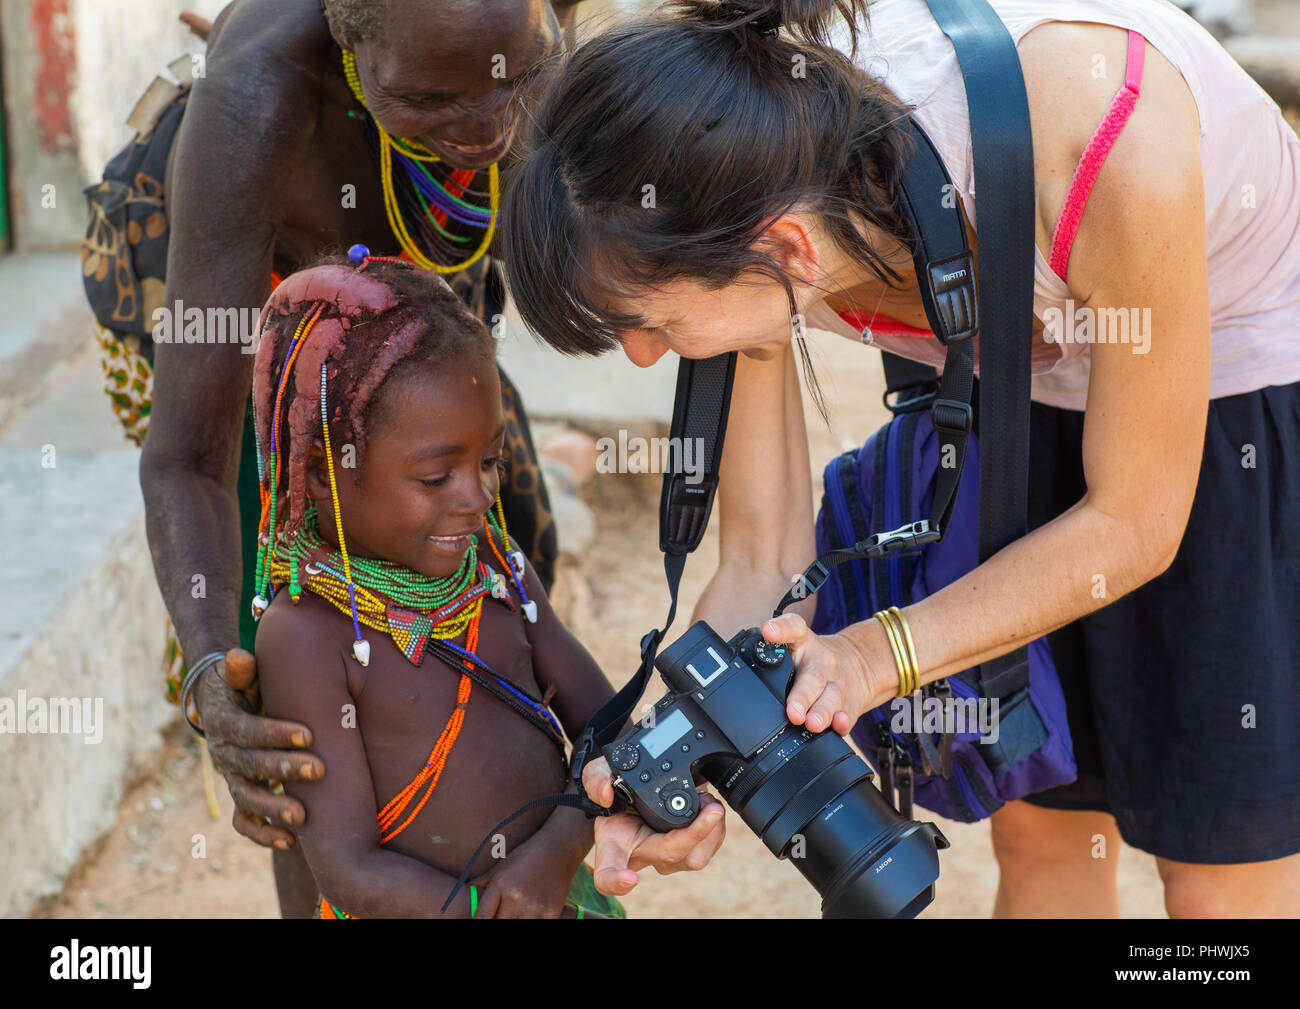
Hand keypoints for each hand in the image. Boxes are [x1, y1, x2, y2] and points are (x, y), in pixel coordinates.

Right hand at [195, 648, 323, 847]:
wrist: (221, 706)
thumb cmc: (242, 686)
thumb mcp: (239, 674)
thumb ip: (241, 669)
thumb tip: (238, 657)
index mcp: (224, 722)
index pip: (248, 731)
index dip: (276, 734)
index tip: (309, 735)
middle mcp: (224, 753)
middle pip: (251, 766)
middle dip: (284, 770)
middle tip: (319, 770)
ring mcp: (232, 777)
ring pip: (246, 798)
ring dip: (273, 809)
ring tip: (303, 817)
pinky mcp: (241, 793)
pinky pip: (244, 821)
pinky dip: (262, 834)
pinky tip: (290, 842)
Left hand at [472, 834, 579, 918]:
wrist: (559, 848)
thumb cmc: (527, 855)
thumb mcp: (502, 865)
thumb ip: (482, 882)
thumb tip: (465, 892)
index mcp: (500, 885)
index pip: (481, 918)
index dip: (478, 924)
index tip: (482, 922)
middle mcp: (515, 896)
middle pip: (498, 925)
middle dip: (497, 923)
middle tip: (502, 916)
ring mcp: (534, 906)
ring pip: (517, 928)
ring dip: (515, 923)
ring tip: (516, 916)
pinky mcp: (551, 912)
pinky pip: (537, 928)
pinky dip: (532, 923)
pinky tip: (529, 916)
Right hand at [581, 757, 726, 895]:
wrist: (643, 789)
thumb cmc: (618, 788)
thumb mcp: (599, 774)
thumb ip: (596, 780)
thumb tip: (607, 792)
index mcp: (613, 841)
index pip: (608, 872)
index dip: (616, 880)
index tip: (630, 878)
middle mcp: (641, 855)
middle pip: (669, 857)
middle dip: (696, 834)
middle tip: (712, 808)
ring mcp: (666, 857)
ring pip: (695, 858)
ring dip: (710, 829)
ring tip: (707, 801)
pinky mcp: (687, 854)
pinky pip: (708, 849)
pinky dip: (715, 828)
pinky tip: (709, 810)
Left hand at [760, 613, 891, 736]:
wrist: (860, 661)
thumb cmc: (813, 659)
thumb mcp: (794, 646)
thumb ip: (770, 654)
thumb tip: (737, 671)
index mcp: (803, 641)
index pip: (793, 628)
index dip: (781, 629)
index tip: (768, 631)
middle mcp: (822, 660)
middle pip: (813, 677)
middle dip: (802, 696)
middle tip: (792, 712)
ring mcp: (838, 682)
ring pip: (831, 698)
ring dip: (821, 712)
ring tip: (812, 724)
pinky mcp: (850, 702)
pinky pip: (847, 713)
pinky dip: (843, 721)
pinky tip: (839, 725)